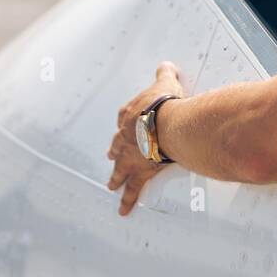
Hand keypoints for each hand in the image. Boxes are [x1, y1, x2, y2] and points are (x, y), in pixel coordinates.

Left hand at [106, 61, 184, 215]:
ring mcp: (130, 156)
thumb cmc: (166, 104)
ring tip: (111, 186)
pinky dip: (128, 201)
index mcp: (130, 115)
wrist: (166, 123)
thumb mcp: (165, 82)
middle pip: (117, 145)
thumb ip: (164, 74)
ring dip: (116, 177)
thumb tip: (166, 65)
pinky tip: (123, 210)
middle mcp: (125, 137)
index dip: (125, 123)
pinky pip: (132, 190)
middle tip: (110, 157)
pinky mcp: (139, 172)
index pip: (125, 119)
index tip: (125, 126)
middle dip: (115, 151)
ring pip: (120, 168)